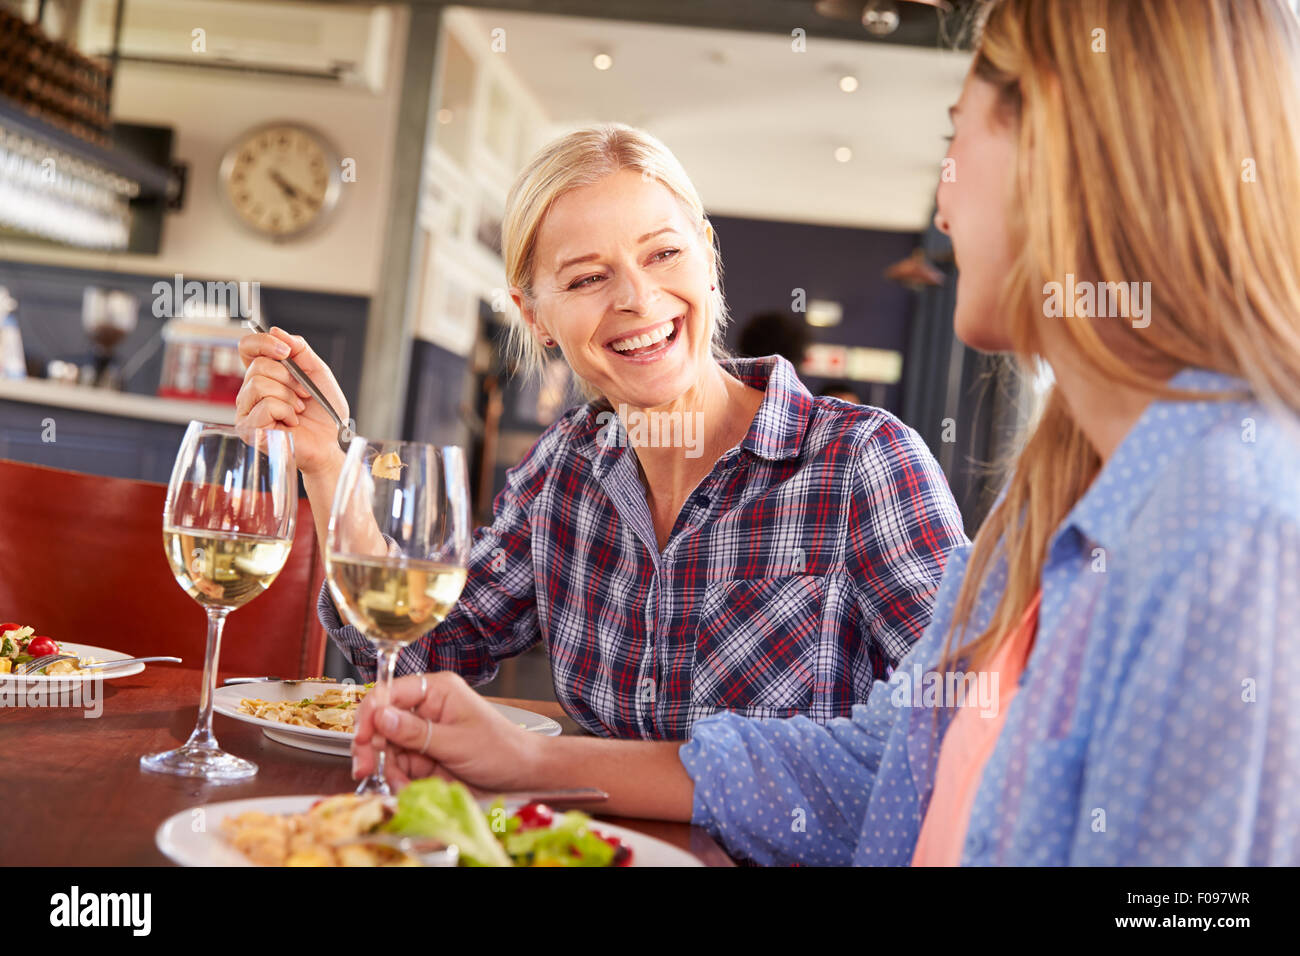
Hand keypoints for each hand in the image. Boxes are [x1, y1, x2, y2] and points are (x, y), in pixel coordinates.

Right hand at [235, 326, 349, 476]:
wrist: (331, 443)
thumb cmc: (323, 412)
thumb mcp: (317, 372)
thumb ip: (299, 349)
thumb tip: (275, 331)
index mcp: (262, 375)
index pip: (247, 347)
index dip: (263, 342)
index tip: (286, 351)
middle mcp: (249, 392)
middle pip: (257, 366)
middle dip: (289, 378)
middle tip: (303, 394)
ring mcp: (246, 411)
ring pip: (259, 384)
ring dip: (289, 396)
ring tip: (298, 409)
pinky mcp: (249, 429)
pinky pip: (266, 405)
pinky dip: (286, 411)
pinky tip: (292, 422)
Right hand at [352, 672, 540, 791]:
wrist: (522, 776)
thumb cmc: (501, 749)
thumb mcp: (457, 741)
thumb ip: (417, 732)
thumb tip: (381, 717)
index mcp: (436, 690)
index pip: (390, 692)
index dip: (371, 714)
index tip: (361, 738)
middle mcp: (425, 708)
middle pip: (381, 721)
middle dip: (370, 746)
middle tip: (364, 768)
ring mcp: (422, 733)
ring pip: (385, 747)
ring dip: (385, 768)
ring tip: (397, 784)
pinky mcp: (422, 756)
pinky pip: (397, 766)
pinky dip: (396, 779)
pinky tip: (405, 788)